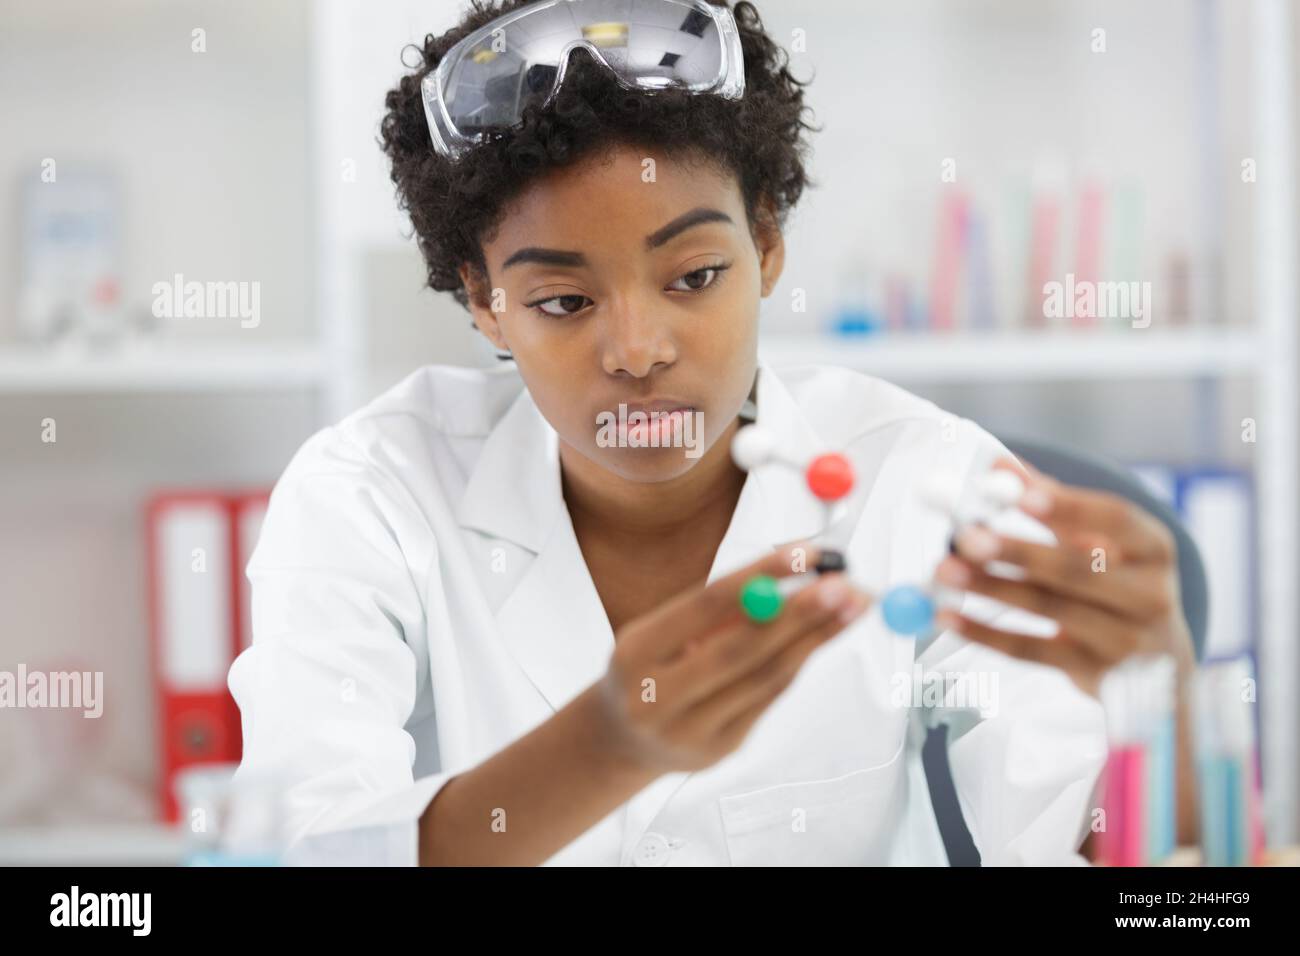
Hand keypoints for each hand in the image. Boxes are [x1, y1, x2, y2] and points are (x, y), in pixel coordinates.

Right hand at [593, 543, 871, 774]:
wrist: (621, 739)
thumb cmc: (650, 666)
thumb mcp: (664, 630)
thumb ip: (723, 605)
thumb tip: (794, 568)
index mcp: (636, 651)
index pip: (708, 604)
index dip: (762, 575)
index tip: (809, 554)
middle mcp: (656, 695)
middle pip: (743, 647)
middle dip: (802, 613)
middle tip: (845, 585)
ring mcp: (689, 730)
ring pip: (765, 677)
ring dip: (816, 638)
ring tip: (852, 605)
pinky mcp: (719, 750)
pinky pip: (768, 699)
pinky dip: (799, 662)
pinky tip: (822, 637)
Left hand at [932, 457, 1196, 697]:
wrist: (1156, 668)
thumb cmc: (1117, 585)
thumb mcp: (1104, 544)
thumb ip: (1055, 506)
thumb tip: (999, 469)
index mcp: (1154, 549)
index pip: (1115, 519)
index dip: (1067, 505)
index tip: (1018, 492)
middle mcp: (1151, 595)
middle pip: (1077, 570)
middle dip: (1017, 552)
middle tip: (965, 536)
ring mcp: (1127, 641)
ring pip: (1049, 609)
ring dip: (990, 588)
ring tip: (945, 570)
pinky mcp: (1095, 675)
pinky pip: (1032, 651)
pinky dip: (985, 633)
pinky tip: (949, 615)